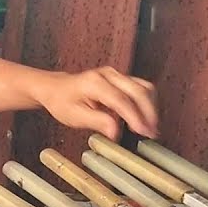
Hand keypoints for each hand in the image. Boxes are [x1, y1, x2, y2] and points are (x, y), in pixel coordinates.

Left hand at [35, 66, 158, 139]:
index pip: (121, 100)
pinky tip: (145, 117)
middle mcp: (108, 74)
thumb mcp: (74, 116)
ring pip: (144, 88)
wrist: (55, 88)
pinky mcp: (121, 78)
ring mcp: (116, 74)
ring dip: (151, 108)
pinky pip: (141, 88)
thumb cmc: (62, 101)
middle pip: (138, 91)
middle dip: (148, 113)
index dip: (134, 117)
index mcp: (94, 83)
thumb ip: (97, 122)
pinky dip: (147, 103)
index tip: (143, 131)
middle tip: (152, 132)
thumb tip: (116, 132)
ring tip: (150, 128)